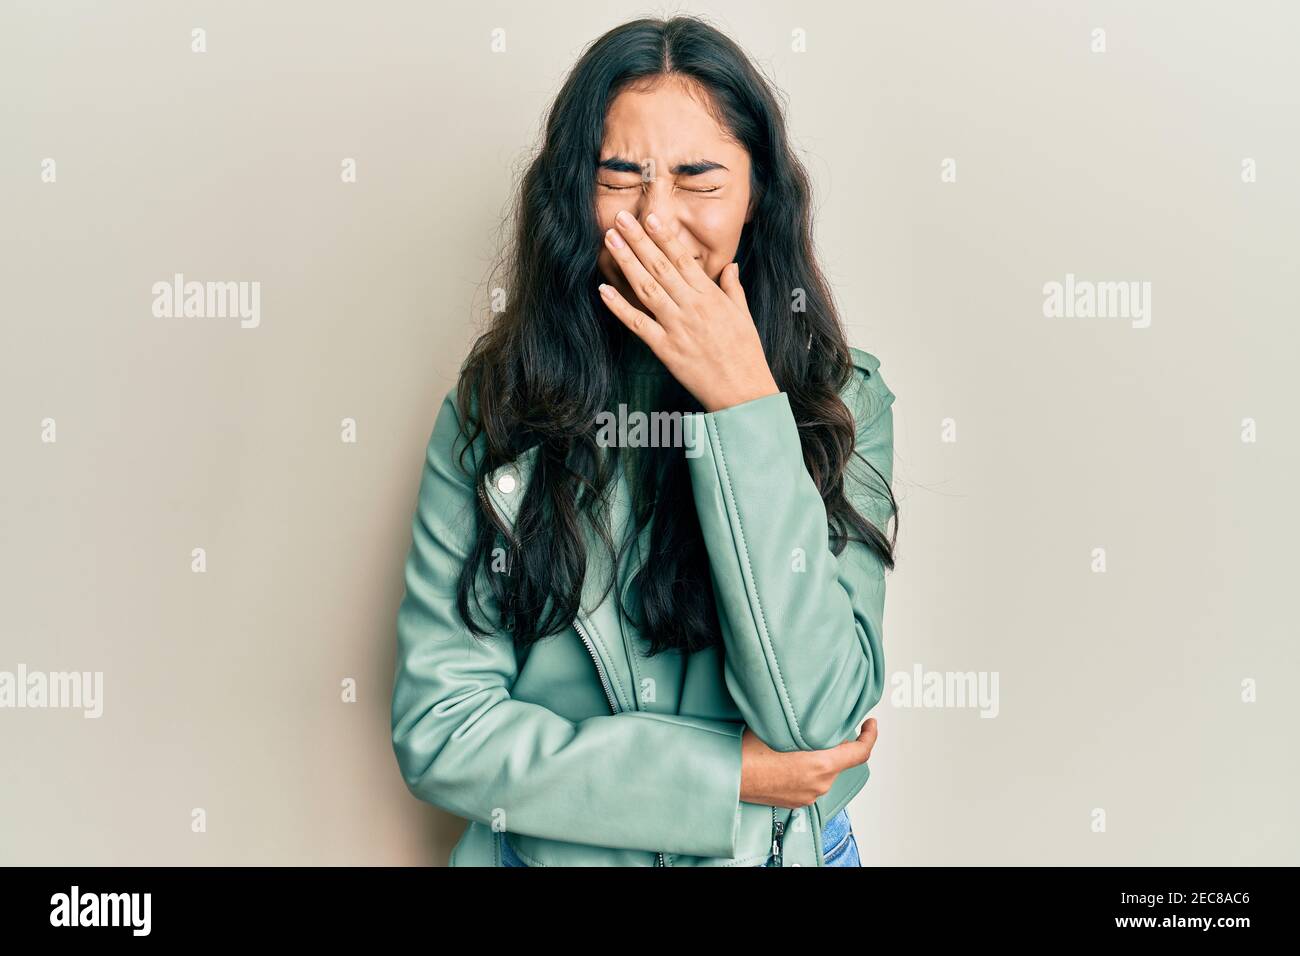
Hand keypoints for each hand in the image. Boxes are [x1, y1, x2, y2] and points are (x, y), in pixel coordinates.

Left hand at [598, 210, 779, 412]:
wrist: (743, 391)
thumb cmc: (746, 354)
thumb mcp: (744, 315)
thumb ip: (733, 288)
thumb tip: (730, 266)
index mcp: (710, 296)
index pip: (683, 259)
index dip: (664, 236)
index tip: (649, 216)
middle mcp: (691, 307)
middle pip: (660, 266)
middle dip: (638, 240)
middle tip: (620, 217)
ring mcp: (676, 327)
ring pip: (646, 288)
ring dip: (626, 262)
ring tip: (610, 241)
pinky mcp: (665, 349)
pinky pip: (637, 324)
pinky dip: (618, 307)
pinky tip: (603, 290)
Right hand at [739, 718, 878, 808]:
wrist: (728, 777)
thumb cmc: (748, 752)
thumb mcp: (782, 728)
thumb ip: (807, 724)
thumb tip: (815, 712)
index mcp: (821, 765)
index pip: (860, 753)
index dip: (870, 737)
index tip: (870, 724)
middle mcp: (819, 784)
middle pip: (840, 760)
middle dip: (836, 744)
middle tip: (825, 727)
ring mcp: (808, 795)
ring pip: (825, 771)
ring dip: (820, 758)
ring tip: (802, 743)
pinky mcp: (797, 801)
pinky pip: (812, 782)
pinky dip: (808, 770)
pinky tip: (791, 759)